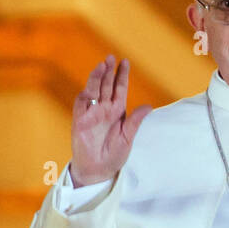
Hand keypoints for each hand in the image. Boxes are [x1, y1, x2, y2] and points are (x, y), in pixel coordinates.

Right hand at [69, 56, 150, 185]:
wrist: (98, 170)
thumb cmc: (114, 154)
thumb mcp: (128, 138)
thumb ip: (135, 122)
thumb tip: (148, 106)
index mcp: (117, 111)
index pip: (119, 89)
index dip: (121, 75)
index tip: (125, 62)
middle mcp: (104, 109)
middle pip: (106, 86)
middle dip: (108, 71)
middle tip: (111, 57)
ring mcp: (91, 114)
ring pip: (93, 91)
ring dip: (96, 79)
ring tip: (101, 66)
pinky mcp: (80, 122)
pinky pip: (81, 106)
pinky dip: (84, 96)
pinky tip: (88, 88)